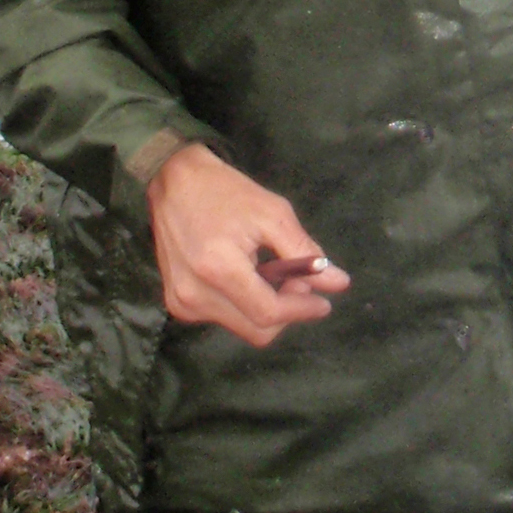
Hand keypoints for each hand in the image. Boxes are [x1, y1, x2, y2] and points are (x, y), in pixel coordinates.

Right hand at [147, 142, 349, 347]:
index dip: (301, 310)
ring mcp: (181, 302)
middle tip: (299, 281)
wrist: (174, 182)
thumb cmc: (226, 192)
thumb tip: (338, 284)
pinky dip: (244, 304)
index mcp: (217, 269)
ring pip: (242, 326)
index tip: (324, 302)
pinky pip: (224, 318)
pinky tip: (246, 275)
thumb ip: (305, 253)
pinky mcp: (176, 303)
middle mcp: (194, 294)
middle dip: (286, 311)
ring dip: (266, 307)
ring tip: (270, 271)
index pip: (268, 313)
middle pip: (257, 330)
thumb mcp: (272, 214)